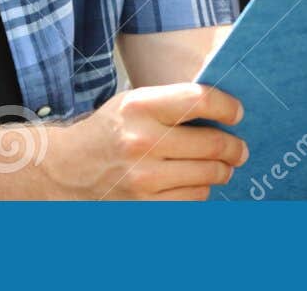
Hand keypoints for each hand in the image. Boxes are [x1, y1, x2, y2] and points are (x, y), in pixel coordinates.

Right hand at [45, 81, 247, 199]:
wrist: (66, 169)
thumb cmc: (111, 130)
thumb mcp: (134, 102)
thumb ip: (174, 102)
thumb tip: (227, 110)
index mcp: (140, 107)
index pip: (200, 100)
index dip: (227, 107)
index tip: (237, 113)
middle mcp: (141, 142)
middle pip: (212, 144)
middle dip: (235, 147)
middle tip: (240, 149)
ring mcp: (142, 178)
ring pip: (208, 175)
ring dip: (222, 171)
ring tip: (223, 166)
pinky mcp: (144, 206)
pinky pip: (193, 198)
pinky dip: (201, 190)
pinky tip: (196, 183)